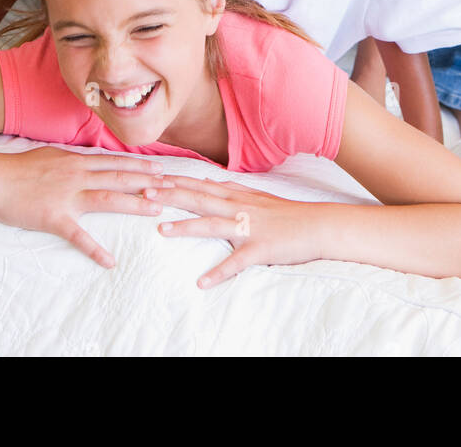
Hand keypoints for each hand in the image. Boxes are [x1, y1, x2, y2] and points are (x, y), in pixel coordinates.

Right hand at [0, 147, 175, 266]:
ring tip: (156, 210)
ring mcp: (67, 196)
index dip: (140, 165)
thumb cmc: (20, 169)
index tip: (162, 168)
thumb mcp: (52, 155)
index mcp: (77, 161)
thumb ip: (75, 159)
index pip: (115, 162)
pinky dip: (95, 250)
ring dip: (133, 204)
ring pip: (107, 198)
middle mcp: (77, 175)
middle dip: (148, 181)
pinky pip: (78, 236)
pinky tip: (110, 261)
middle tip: (172, 185)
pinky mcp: (54, 217)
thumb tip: (94, 160)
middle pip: (119, 176)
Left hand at [157, 175, 322, 286]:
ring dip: (187, 227)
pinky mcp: (260, 249)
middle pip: (199, 199)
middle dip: (171, 196)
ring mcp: (248, 228)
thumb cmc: (285, 213)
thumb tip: (206, 181)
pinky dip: (219, 272)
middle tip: (145, 193)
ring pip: (212, 226)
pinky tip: (202, 282)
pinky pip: (237, 262)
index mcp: (236, 195)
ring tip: (162, 231)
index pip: (199, 185)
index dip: (174, 181)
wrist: (316, 225)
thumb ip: (230, 189)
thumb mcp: (255, 195)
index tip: (149, 177)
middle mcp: (238, 207)